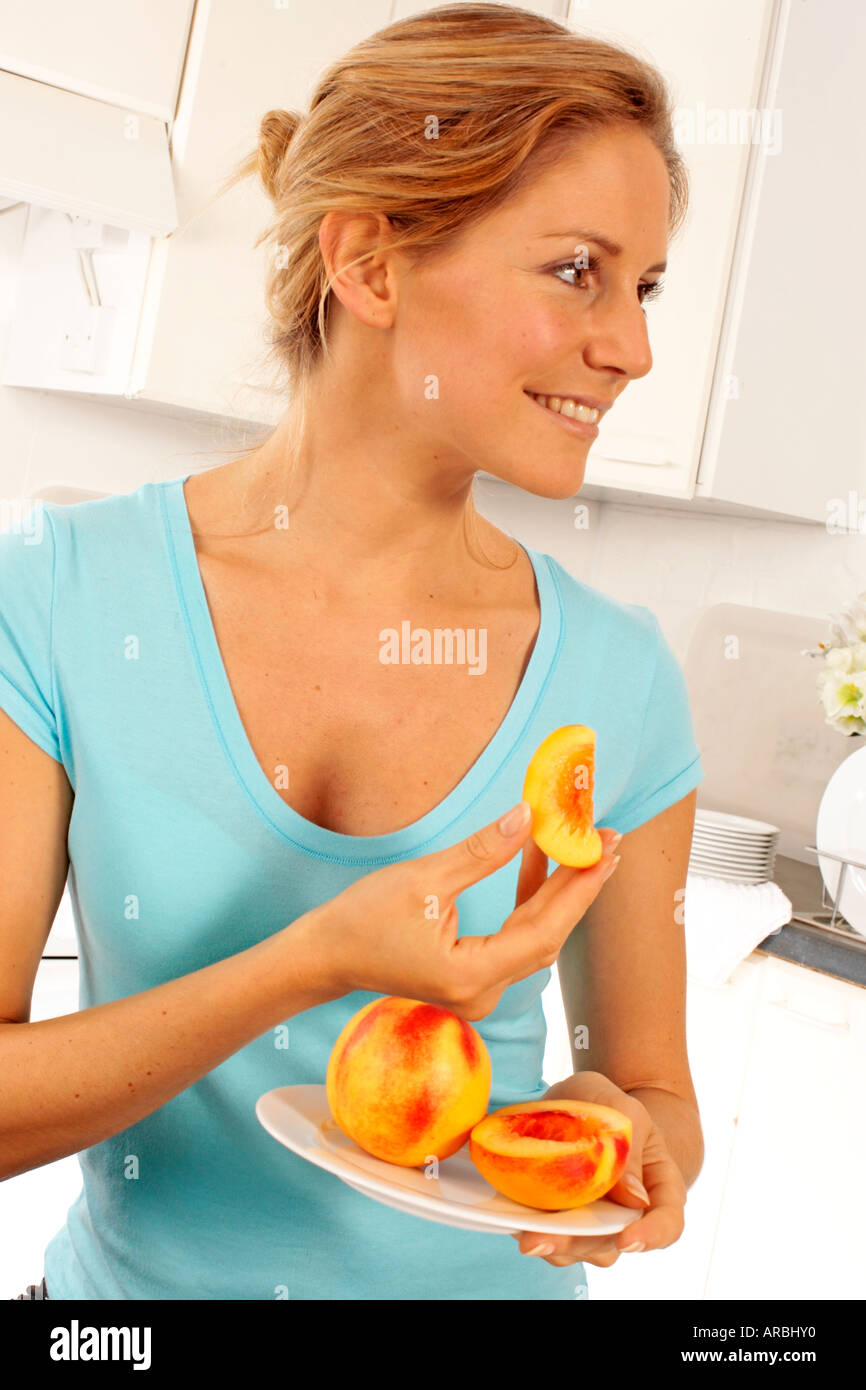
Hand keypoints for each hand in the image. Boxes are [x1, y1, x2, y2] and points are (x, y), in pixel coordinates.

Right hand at [314, 802, 621, 1019]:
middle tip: (609, 840)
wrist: (326, 955)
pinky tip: (537, 861)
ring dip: (557, 891)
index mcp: (470, 977)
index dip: (579, 891)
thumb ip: (482, 851)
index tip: (606, 851)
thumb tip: (529, 816)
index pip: (544, 933)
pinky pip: (515, 937)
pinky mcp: (473, 977)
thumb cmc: (363, 918)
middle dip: (578, 887)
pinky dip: (529, 900)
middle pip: (547, 936)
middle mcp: (481, 992)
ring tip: (583, 844)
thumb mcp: (423, 878)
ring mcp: (478, 989)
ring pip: (535, 936)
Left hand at [509, 1071, 687, 1267]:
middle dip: (577, 1244)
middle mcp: (628, 1212)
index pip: (668, 1222)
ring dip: (552, 1245)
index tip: (627, 1240)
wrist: (581, 1102)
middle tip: (540, 1240)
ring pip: (580, 1248)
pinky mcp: (563, 1218)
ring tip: (524, 1233)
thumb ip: (629, 1149)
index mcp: (659, 1185)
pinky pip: (551, 1236)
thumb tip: (636, 1200)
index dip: (651, 1235)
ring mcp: (595, 1219)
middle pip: (613, 1243)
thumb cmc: (611, 1104)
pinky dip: (532, 1228)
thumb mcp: (623, 1111)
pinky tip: (514, 1218)